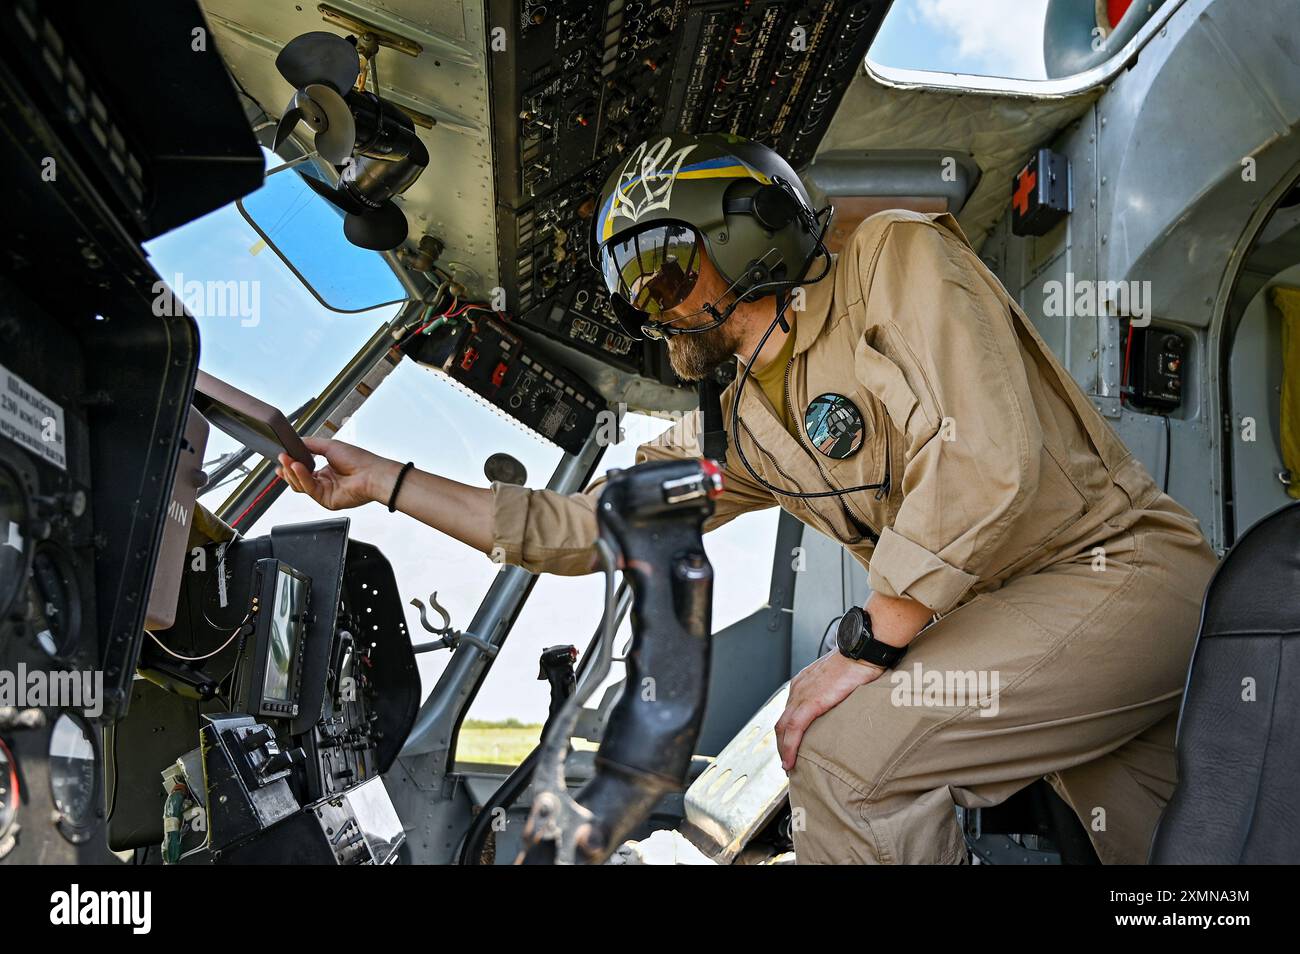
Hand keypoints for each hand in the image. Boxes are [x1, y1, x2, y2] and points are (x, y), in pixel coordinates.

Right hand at [276, 437, 398, 511]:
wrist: (372, 473)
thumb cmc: (358, 460)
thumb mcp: (330, 446)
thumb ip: (311, 444)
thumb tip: (296, 442)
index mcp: (326, 471)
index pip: (303, 470)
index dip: (291, 464)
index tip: (281, 456)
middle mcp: (324, 483)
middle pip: (298, 479)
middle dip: (288, 468)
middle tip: (282, 457)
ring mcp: (325, 492)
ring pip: (300, 485)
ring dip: (293, 472)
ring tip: (289, 461)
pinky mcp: (326, 500)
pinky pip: (309, 489)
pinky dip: (302, 477)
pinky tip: (299, 467)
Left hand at [776, 650, 882, 771]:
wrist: (862, 651)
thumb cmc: (858, 661)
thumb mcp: (841, 678)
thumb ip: (836, 691)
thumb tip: (844, 702)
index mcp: (804, 682)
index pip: (790, 711)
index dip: (788, 731)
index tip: (792, 746)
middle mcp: (798, 688)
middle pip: (782, 722)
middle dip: (782, 744)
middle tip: (788, 762)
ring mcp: (802, 695)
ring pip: (784, 728)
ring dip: (784, 750)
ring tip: (789, 767)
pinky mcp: (811, 702)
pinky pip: (794, 729)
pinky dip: (789, 747)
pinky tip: (791, 762)